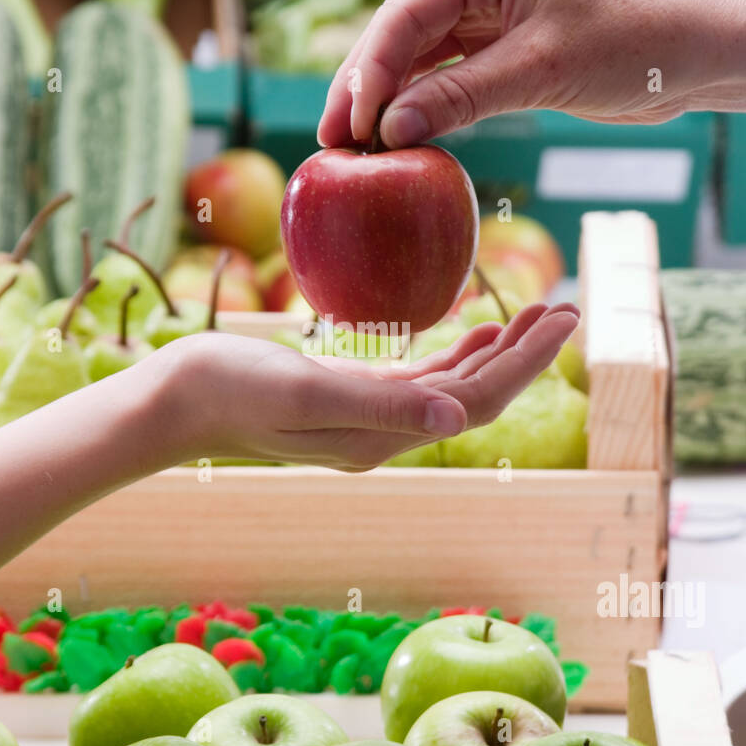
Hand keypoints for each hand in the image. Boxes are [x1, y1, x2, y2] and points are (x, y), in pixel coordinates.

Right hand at [158, 302, 579, 471]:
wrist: (175, 401)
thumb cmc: (230, 389)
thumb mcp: (305, 392)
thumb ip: (379, 405)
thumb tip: (455, 418)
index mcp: (381, 436)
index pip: (473, 402)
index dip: (524, 363)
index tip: (564, 320)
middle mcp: (383, 433)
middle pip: (475, 396)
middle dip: (526, 355)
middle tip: (570, 309)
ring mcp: (367, 417)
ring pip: (452, 386)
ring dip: (497, 351)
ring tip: (539, 313)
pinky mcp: (348, 396)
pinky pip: (419, 378)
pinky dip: (455, 354)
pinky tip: (475, 331)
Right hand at [318, 0, 745, 146]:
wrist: (695, 51)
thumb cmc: (632, 42)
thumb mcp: (542, 71)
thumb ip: (463, 97)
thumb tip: (391, 129)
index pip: (409, 10)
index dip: (372, 68)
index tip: (351, 122)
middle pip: (403, 32)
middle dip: (365, 85)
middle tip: (331, 141)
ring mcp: (492, 12)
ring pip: (421, 56)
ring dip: (389, 100)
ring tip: (352, 148)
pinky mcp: (505, 46)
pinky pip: (450, 75)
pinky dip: (425, 106)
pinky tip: (398, 137)